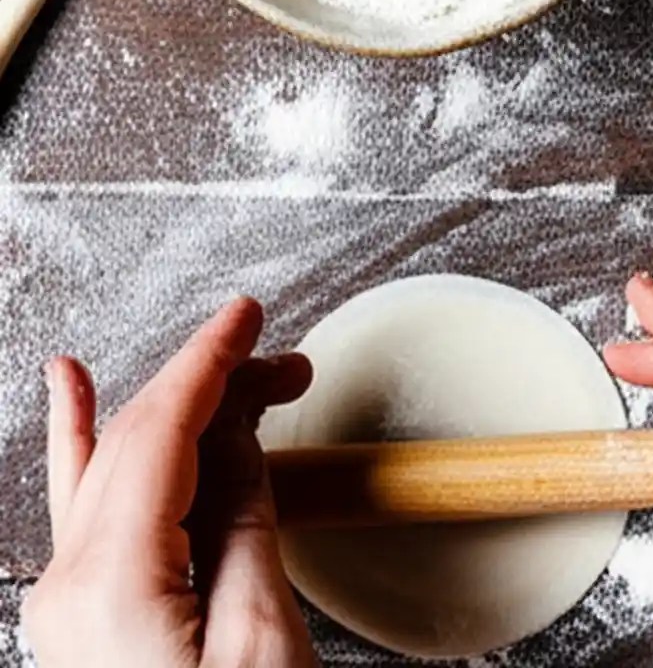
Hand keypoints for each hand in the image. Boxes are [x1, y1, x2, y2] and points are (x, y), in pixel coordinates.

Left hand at [21, 298, 318, 667]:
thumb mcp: (262, 639)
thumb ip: (243, 528)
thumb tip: (238, 440)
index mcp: (111, 587)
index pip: (159, 433)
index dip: (209, 363)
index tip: (246, 317)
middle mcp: (70, 587)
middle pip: (137, 441)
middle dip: (213, 385)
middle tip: (284, 364)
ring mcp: (69, 600)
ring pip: (118, 465)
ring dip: (180, 412)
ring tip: (240, 375)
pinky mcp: (88, 611)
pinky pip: (87, 502)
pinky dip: (84, 438)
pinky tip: (68, 389)